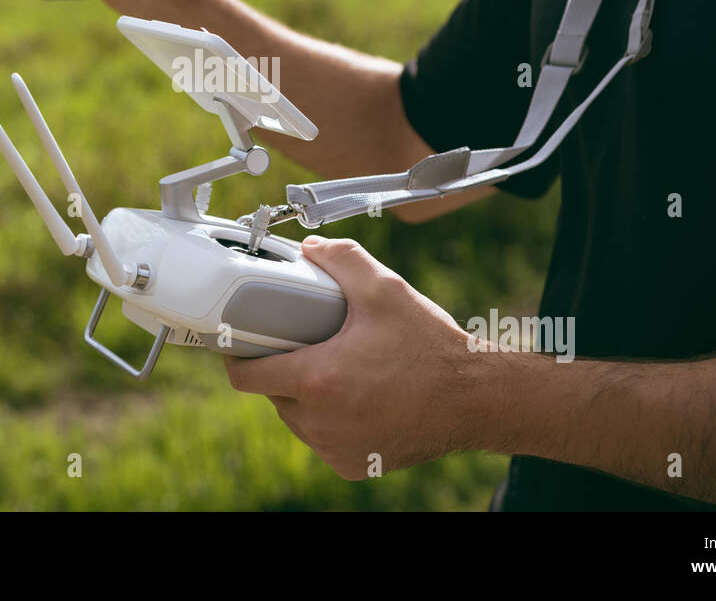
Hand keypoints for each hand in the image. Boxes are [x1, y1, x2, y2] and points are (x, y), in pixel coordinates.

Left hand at [223, 236, 483, 479]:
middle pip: (273, 394)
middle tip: (310, 345)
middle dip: (284, 368)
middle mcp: (320, 423)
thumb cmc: (431, 348)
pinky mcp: (353, 466)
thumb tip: (310, 249)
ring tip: (338, 369)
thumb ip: (341, 259)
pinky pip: (324, 439)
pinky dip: (331, 421)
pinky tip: (356, 398)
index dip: (240, 354)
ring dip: (307, 396)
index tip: (247, 340)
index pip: (246, 375)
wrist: (475, 400)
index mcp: (317, 380)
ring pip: (297, 419)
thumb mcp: (385, 289)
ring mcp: (336, 449)